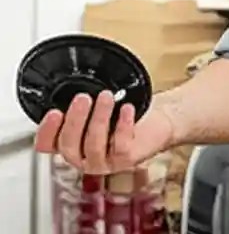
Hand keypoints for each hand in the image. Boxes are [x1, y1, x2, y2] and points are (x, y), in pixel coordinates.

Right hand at [34, 91, 174, 174]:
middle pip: (69, 145)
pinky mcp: (125, 160)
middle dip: (75, 120)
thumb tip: (73, 90)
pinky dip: (123, 125)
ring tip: (106, 97)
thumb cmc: (122, 115)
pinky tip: (126, 108)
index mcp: (71, 145)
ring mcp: (103, 162)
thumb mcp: (97, 109)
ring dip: (99, 118)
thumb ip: (81, 108)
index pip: (47, 144)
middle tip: (83, 98)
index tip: (55, 112)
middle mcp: (83, 158)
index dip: (47, 131)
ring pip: (94, 145)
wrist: (156, 122)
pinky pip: (120, 145)